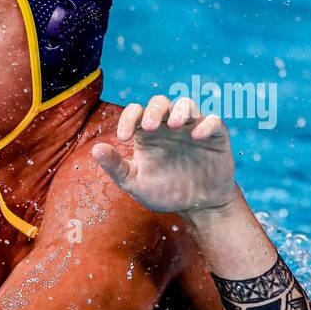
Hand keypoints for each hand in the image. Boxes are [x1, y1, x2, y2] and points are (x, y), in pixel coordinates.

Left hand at [92, 95, 237, 217]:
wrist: (197, 206)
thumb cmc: (164, 192)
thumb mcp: (135, 183)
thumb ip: (116, 167)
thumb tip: (95, 149)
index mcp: (147, 134)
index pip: (135, 112)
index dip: (128, 119)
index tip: (123, 138)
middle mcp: (168, 126)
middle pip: (160, 102)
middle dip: (153, 110)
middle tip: (148, 128)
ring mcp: (192, 128)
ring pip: (186, 104)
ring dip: (179, 110)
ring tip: (173, 126)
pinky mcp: (215, 135)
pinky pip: (213, 120)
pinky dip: (206, 123)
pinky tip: (197, 136)